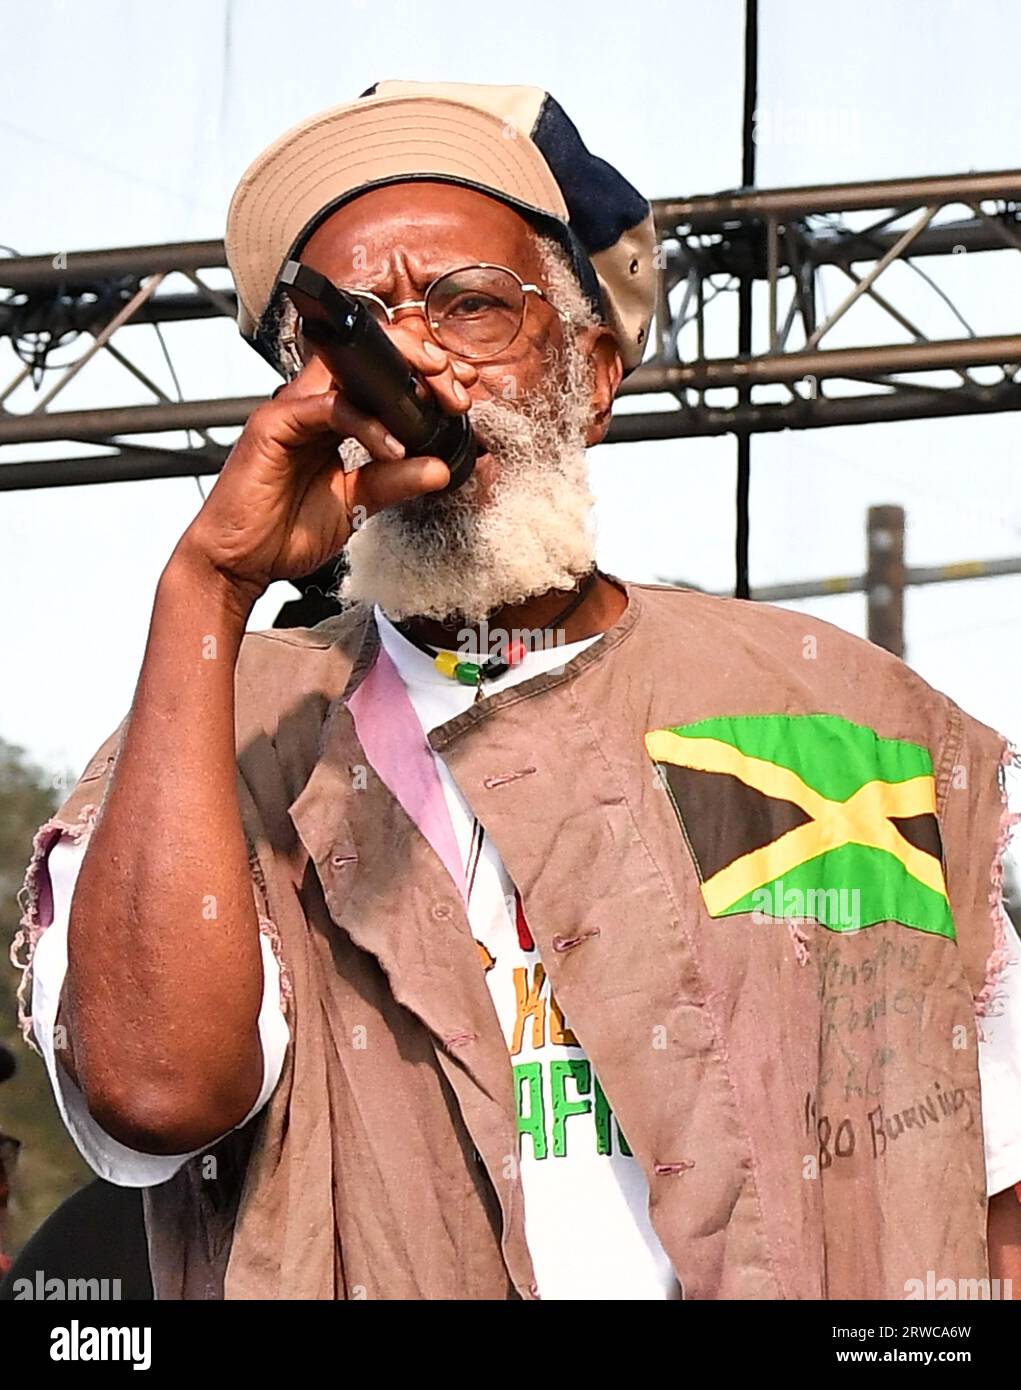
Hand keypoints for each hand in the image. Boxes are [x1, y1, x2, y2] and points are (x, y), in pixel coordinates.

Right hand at [177, 334, 476, 602]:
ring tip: (440, 402)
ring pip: (348, 367)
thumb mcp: (357, 505)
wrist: (238, 562)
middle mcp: (311, 405)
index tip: (462, 389)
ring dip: (401, 378)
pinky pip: (328, 408)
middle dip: (421, 361)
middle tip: (459, 386)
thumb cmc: (283, 532)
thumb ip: (394, 481)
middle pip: (366, 355)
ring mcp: (290, 411)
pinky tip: (394, 445)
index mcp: (332, 417)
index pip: (379, 374)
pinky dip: (367, 424)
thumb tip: (440, 468)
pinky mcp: (273, 426)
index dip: (422, 373)